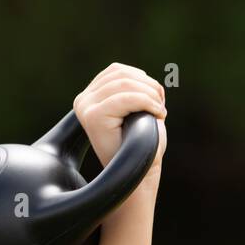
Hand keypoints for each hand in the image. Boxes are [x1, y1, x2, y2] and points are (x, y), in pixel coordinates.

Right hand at [73, 63, 167, 177]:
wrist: (140, 174)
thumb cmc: (142, 145)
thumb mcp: (136, 110)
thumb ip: (132, 89)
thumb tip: (141, 74)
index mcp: (89, 97)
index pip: (116, 70)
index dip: (143, 79)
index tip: (157, 98)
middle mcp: (82, 101)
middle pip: (121, 75)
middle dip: (149, 87)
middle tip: (161, 106)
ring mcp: (85, 108)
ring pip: (125, 84)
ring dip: (151, 95)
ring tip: (160, 111)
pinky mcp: (93, 116)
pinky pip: (126, 98)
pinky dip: (149, 102)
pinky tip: (159, 114)